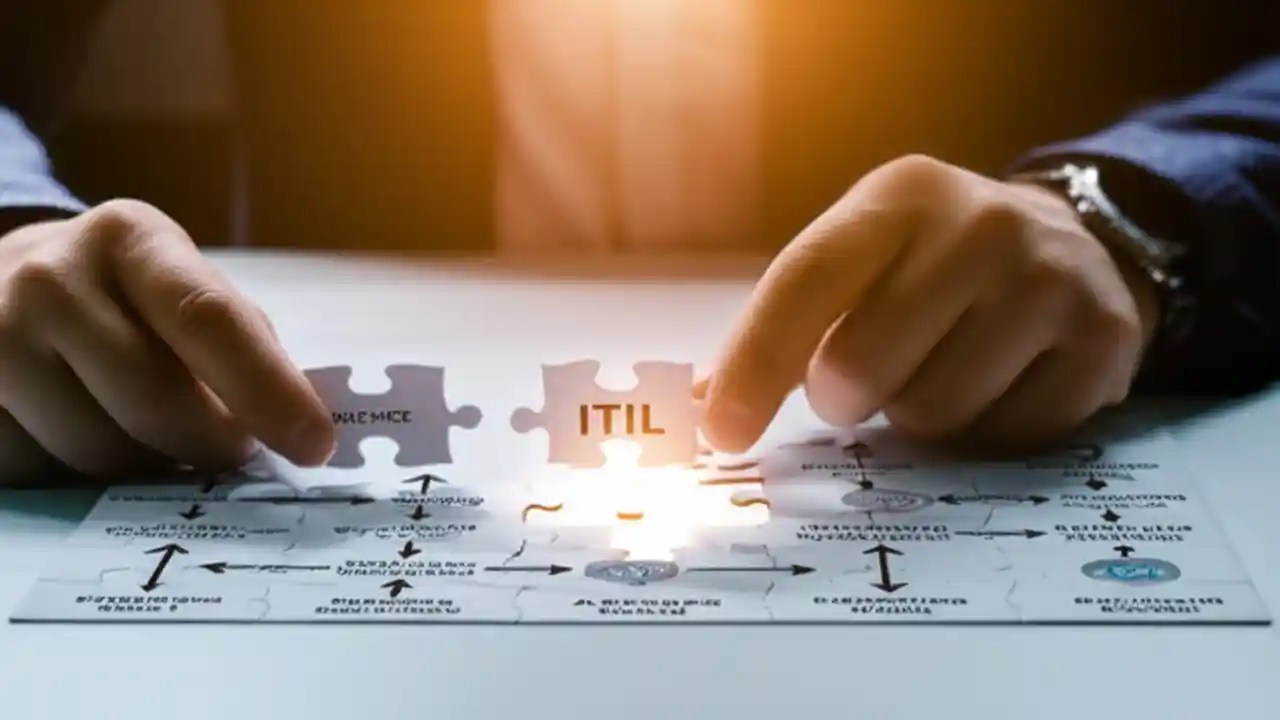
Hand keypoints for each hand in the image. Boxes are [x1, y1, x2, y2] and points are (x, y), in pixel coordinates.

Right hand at [0, 199, 333, 482]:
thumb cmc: (118, 299)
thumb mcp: (178, 289)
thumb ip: (239, 345)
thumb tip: (302, 427)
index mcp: (130, 239)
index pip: (210, 319)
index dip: (268, 389)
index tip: (314, 443)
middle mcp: (50, 277)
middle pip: (156, 401)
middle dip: (208, 445)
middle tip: (226, 450)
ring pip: (98, 454)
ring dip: (142, 467)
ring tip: (144, 435)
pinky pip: (39, 474)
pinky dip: (74, 479)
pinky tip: (78, 436)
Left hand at [700, 155, 1159, 451]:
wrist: (1072, 249)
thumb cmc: (933, 270)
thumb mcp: (861, 265)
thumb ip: (784, 326)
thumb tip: (704, 407)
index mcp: (899, 197)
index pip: (807, 280)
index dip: (756, 362)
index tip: (721, 431)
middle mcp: (980, 225)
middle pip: (862, 364)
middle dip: (845, 399)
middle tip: (858, 389)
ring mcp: (1050, 280)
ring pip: (934, 414)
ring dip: (919, 418)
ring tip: (942, 371)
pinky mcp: (1103, 340)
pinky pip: (1006, 439)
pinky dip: (986, 435)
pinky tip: (1001, 385)